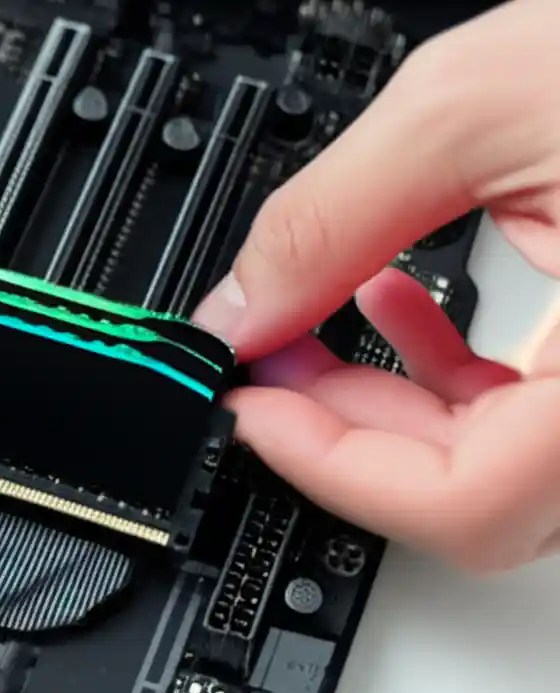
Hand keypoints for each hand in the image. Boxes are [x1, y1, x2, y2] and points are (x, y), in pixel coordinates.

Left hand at [192, 0, 559, 571]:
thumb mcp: (474, 105)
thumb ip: (332, 220)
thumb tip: (244, 309)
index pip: (471, 503)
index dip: (331, 467)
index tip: (250, 408)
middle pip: (473, 494)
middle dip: (339, 425)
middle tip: (265, 357)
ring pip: (497, 462)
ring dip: (381, 399)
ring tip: (309, 324)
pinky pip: (531, 413)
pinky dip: (441, 369)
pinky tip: (387, 302)